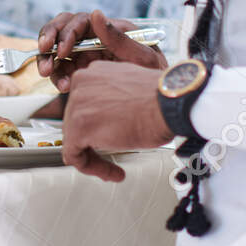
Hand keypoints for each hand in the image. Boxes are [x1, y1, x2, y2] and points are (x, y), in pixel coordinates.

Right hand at [36, 10, 167, 94]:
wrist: (160, 101)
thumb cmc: (157, 76)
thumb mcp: (144, 57)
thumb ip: (119, 38)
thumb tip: (96, 13)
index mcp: (110, 29)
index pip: (80, 21)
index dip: (66, 32)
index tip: (62, 50)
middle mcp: (94, 38)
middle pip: (62, 29)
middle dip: (48, 40)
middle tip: (44, 54)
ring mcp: (86, 54)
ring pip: (57, 50)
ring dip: (49, 60)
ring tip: (50, 75)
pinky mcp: (81, 71)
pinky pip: (62, 70)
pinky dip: (57, 76)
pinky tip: (63, 86)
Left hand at [61, 60, 171, 180]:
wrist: (171, 103)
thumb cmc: (161, 98)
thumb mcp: (129, 90)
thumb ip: (112, 98)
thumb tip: (110, 115)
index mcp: (93, 73)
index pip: (84, 104)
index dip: (96, 126)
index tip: (109, 137)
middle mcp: (80, 84)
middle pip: (76, 121)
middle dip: (94, 143)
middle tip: (110, 157)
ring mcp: (77, 104)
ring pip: (74, 138)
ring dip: (94, 158)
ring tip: (114, 169)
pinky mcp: (79, 127)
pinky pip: (75, 154)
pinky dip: (91, 167)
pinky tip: (112, 173)